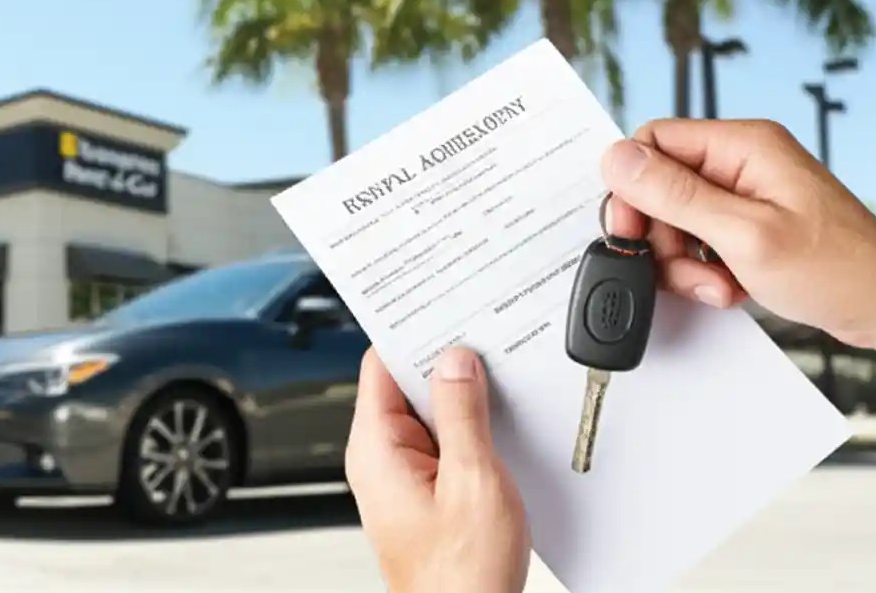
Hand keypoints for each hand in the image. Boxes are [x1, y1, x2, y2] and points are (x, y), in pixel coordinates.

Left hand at [346, 346, 529, 592]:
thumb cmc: (460, 576)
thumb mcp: (473, 481)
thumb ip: (463, 414)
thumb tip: (455, 360)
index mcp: (375, 448)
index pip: (381, 364)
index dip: (413, 332)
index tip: (445, 310)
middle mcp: (379, 459)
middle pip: (405, 385)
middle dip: (445, 363)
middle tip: (485, 340)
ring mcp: (400, 476)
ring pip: (427, 415)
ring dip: (461, 399)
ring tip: (499, 382)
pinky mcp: (423, 492)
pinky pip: (440, 443)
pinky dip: (466, 430)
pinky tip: (497, 425)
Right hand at [602, 118, 875, 354]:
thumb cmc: (836, 270)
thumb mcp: (743, 234)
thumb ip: (676, 196)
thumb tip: (617, 158)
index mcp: (743, 145)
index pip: (653, 141)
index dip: (632, 188)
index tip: (633, 231)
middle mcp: (740, 162)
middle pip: (658, 187)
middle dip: (662, 237)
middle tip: (683, 268)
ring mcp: (742, 195)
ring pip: (673, 221)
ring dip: (682, 262)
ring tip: (717, 285)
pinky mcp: (744, 225)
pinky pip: (695, 242)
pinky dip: (701, 272)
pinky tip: (728, 287)